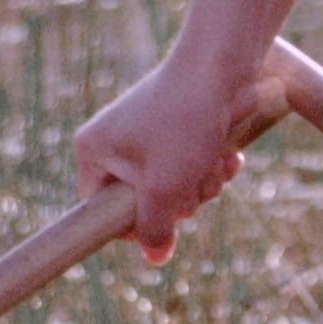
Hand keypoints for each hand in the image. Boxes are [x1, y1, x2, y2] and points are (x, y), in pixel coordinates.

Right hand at [72, 57, 252, 264]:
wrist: (222, 65)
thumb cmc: (186, 122)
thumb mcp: (166, 186)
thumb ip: (155, 227)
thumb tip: (155, 258)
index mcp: (93, 151)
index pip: (101, 212)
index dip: (136, 224)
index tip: (165, 221)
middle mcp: (113, 142)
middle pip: (144, 202)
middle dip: (180, 199)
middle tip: (196, 180)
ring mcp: (146, 134)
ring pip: (173, 186)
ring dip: (202, 183)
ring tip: (215, 160)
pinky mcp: (176, 128)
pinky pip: (189, 166)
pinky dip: (210, 166)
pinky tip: (228, 156)